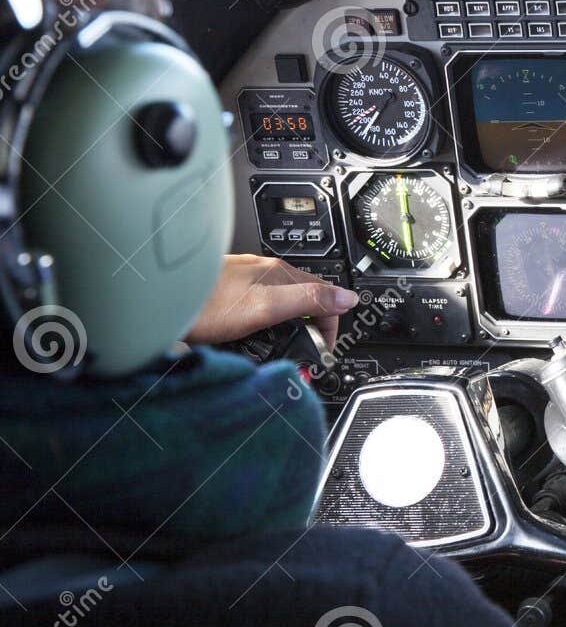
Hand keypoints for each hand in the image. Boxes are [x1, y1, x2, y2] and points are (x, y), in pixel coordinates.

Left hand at [186, 254, 358, 347]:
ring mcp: (243, 281)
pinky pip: (257, 308)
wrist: (157, 303)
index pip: (324, 295)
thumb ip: (308, 299)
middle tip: (306, 353)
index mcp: (278, 273)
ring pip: (279, 304)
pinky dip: (264, 325)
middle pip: (302, 299)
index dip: (329, 325)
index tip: (323, 350)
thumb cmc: (204, 304)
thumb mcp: (265, 306)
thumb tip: (347, 298)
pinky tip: (252, 336)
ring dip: (287, 326)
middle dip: (309, 326)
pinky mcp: (225, 293)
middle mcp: (263, 273)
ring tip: (282, 348)